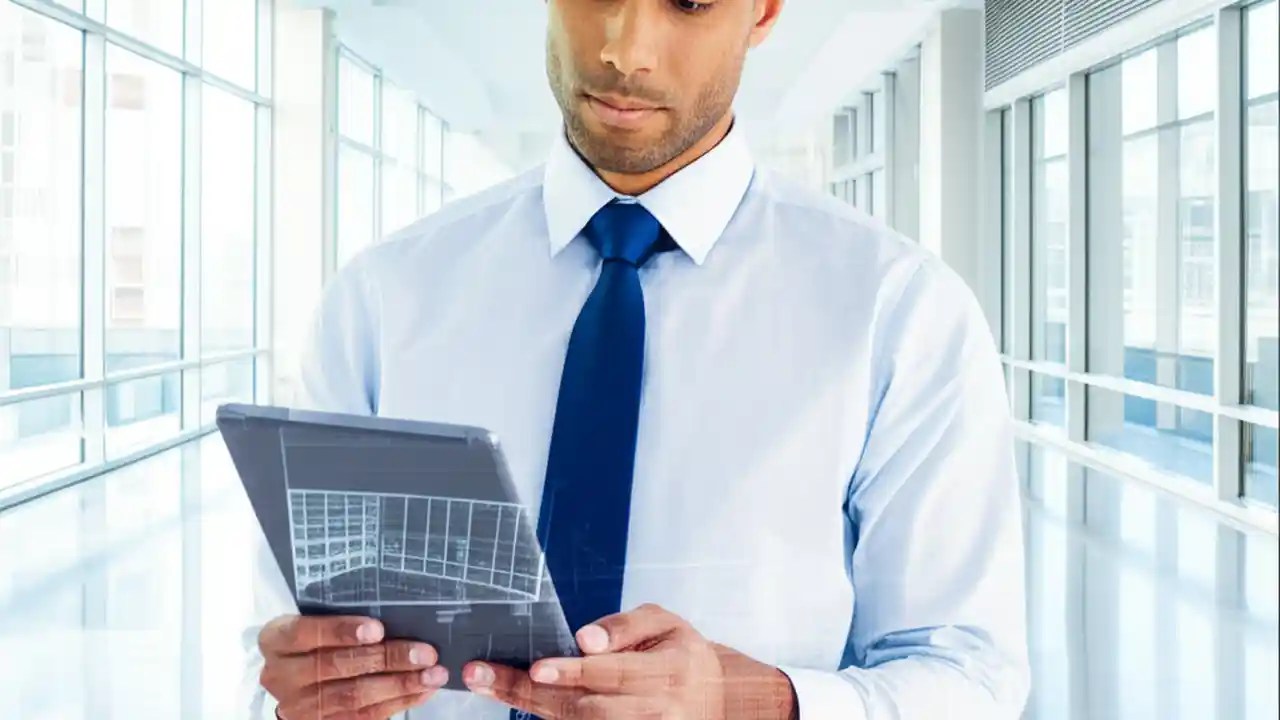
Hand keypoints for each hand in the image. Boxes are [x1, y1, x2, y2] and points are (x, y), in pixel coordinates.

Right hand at [258, 614, 448, 719]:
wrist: (301, 682)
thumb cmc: (319, 640)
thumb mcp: (319, 620)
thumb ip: (344, 615)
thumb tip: (400, 612)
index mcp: (276, 640)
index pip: (304, 632)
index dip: (341, 631)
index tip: (378, 629)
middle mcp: (280, 675)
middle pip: (335, 666)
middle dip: (386, 658)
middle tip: (424, 652)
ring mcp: (299, 706)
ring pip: (352, 696)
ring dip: (399, 684)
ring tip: (432, 673)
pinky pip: (363, 716)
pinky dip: (399, 701)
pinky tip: (422, 690)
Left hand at [461, 603, 796, 718]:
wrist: (714, 700)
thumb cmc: (682, 655)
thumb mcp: (666, 624)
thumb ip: (625, 626)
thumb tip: (584, 639)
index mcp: (669, 673)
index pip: (611, 673)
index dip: (571, 671)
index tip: (535, 666)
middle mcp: (657, 711)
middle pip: (583, 708)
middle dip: (527, 692)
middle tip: (480, 675)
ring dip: (530, 707)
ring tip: (489, 683)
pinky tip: (522, 700)